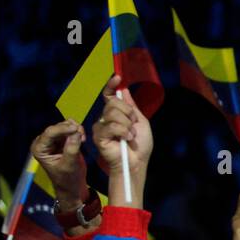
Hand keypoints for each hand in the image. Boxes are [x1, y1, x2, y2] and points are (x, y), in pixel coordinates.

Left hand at [31, 119, 88, 206]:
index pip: (50, 133)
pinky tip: (82, 138)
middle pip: (56, 128)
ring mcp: (52, 140)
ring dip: (75, 129)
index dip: (63, 129)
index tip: (77, 129)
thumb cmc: (68, 179)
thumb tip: (76, 132)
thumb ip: (72, 149)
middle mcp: (43, 142)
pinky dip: (77, 131)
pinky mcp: (61, 140)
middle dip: (70, 129)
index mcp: (40, 149)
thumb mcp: (70, 165)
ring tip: (83, 139)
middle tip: (83, 137)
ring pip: (63, 126)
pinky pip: (69, 130)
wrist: (72, 187)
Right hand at [93, 75, 152, 206]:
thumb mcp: (140, 122)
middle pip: (114, 102)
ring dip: (127, 125)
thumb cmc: (140, 146)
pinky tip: (126, 140)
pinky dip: (123, 132)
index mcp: (116, 114)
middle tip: (133, 127)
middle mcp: (106, 118)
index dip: (111, 85)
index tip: (118, 77)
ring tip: (130, 136)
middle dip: (128, 113)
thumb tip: (124, 89)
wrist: (137, 163)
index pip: (109, 95)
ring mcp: (101, 126)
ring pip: (113, 113)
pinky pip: (112, 125)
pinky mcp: (98, 135)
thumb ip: (132, 106)